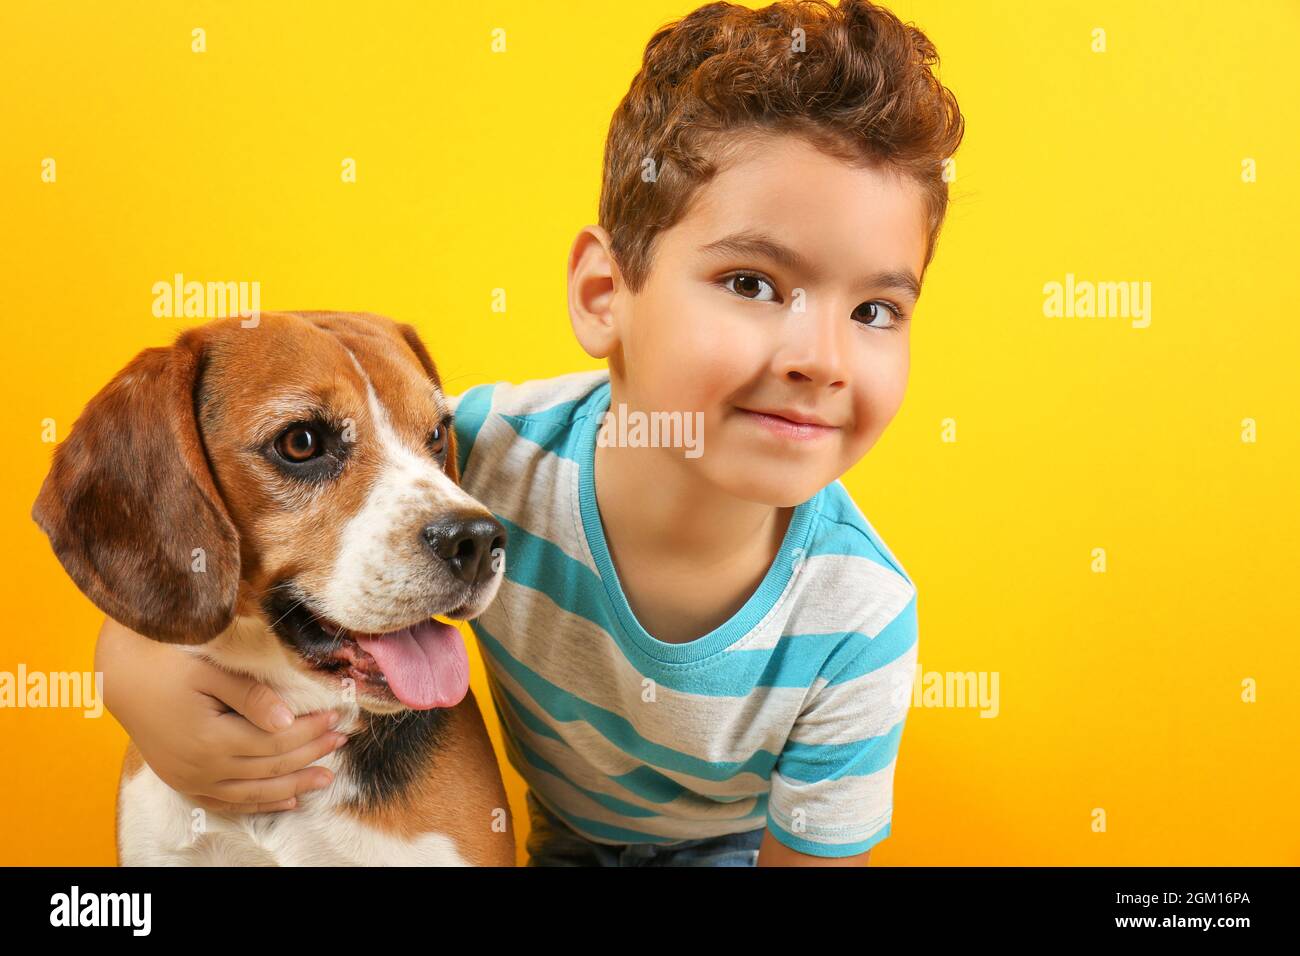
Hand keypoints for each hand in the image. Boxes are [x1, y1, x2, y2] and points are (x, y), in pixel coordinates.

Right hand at [96, 616, 348, 813]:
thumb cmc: (166, 663)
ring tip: (326, 778)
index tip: (337, 717)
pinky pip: (228, 803)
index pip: (276, 741)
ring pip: (254, 792)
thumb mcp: (209, 671)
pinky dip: (259, 804)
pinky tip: (286, 801)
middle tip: (343, 741)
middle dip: (311, 755)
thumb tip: (289, 720)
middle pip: (271, 767)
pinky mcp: (184, 782)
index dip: (311, 731)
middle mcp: (202, 768)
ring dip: (293, 786)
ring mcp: (191, 779)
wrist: (119, 676)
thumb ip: (251, 697)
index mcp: (211, 739)